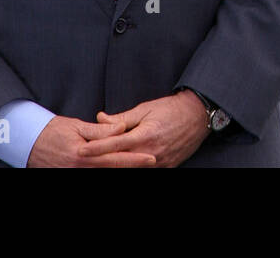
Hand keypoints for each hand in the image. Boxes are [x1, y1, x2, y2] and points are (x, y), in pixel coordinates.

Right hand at [27, 115, 156, 167]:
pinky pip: (92, 176)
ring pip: (103, 175)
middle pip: (112, 170)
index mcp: (84, 155)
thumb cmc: (54, 131)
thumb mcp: (77, 126)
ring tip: (138, 165)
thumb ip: (101, 131)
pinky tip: (117, 167)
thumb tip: (122, 128)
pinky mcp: (70, 176)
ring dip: (120, 170)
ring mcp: (74, 175)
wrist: (27, 143)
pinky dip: (106, 171)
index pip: (115, 158)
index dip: (135, 159)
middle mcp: (80, 169)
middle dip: (132, 168)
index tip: (151, 158)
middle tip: (151, 162)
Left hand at [81, 90, 210, 167]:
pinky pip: (146, 171)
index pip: (114, 144)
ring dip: (117, 166)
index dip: (96, 148)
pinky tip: (124, 165)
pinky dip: (134, 167)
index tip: (80, 149)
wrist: (199, 116)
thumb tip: (100, 118)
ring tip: (102, 163)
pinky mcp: (168, 167)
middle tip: (85, 160)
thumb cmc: (171, 109)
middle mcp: (152, 152)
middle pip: (120, 162)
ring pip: (132, 168)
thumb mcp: (146, 108)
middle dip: (102, 162)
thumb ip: (122, 117)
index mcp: (145, 135)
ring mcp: (160, 162)